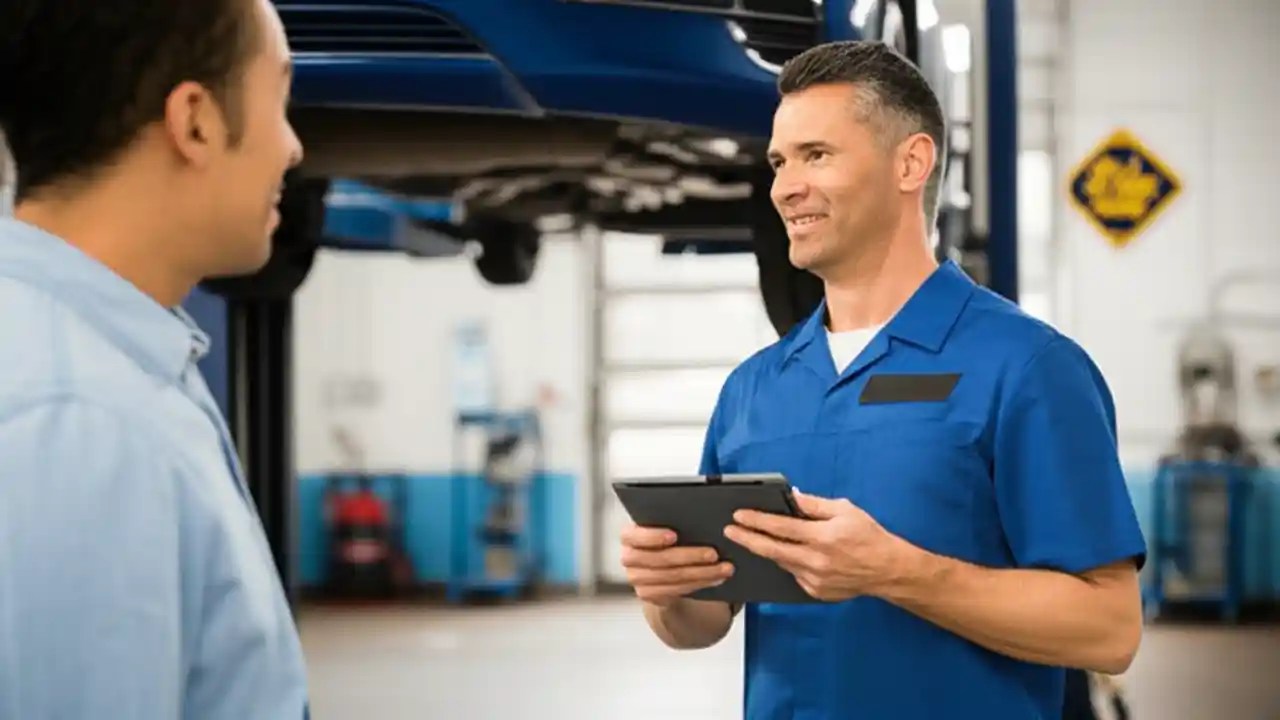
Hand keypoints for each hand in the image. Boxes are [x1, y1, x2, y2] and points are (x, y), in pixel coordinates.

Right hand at [620, 523, 733, 606]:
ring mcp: (636, 579)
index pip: (636, 536)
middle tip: (714, 554)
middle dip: (690, 556)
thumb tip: (701, 515)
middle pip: (660, 559)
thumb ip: (672, 521)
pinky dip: (700, 584)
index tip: (674, 535)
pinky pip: (677, 590)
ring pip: (672, 577)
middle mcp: (628, 558)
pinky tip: (715, 578)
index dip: (654, 537)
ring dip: (702, 573)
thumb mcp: (664, 525)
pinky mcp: (648, 594)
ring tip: (724, 568)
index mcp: (629, 535)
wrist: (658, 565)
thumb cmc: (665, 538)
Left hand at [723, 489, 910, 601]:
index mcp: (823, 537)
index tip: (739, 515)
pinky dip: (787, 563)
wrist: (887, 570)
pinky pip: (793, 575)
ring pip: (781, 563)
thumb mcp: (844, 510)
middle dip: (747, 539)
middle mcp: (816, 560)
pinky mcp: (816, 592)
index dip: (757, 520)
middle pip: (771, 549)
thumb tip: (791, 497)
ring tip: (751, 539)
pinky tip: (784, 554)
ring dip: (766, 551)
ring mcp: (815, 579)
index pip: (780, 527)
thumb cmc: (869, 536)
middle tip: (730, 531)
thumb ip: (814, 505)